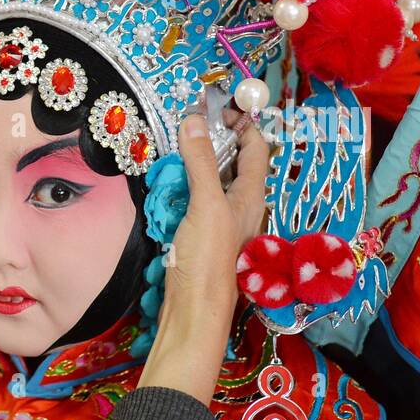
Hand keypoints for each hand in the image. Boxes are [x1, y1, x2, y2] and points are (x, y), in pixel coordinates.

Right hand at [138, 113, 269, 404]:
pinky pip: (191, 206)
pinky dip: (179, 193)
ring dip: (191, 169)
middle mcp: (240, 208)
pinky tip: (163, 194)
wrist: (194, 311)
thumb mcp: (205, 204)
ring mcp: (220, 224)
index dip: (243, 124)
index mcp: (251, 196)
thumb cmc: (209, 260)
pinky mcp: (200, 240)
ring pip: (209, 185)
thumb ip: (200, 161)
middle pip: (231, 165)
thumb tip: (193, 119)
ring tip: (171, 159)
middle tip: (186, 130)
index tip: (220, 107)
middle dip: (211, 144)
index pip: (256, 148)